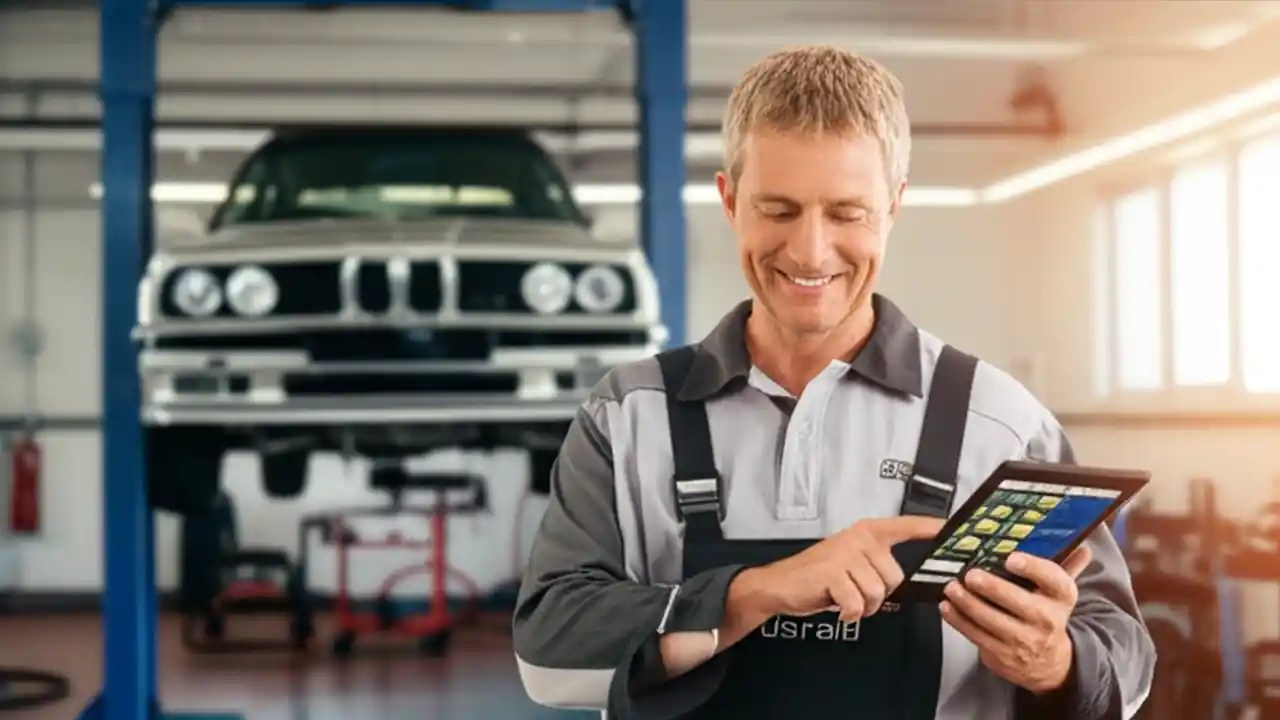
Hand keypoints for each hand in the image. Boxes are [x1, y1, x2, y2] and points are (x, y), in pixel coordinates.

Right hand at [744, 515, 944, 623]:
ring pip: (877, 594)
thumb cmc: (818, 577)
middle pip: (895, 577)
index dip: (930, 528)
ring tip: (843, 597)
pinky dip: (849, 614)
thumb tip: (903, 574)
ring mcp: (845, 554)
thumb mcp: (852, 562)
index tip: (952, 527)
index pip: (905, 527)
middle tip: (854, 591)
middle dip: (878, 594)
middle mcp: (858, 539)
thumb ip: (877, 562)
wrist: (779, 585)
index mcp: (866, 532)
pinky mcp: (833, 573)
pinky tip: (836, 606)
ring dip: (862, 606)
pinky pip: (858, 605)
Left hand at [939, 545, 1092, 693]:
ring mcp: (1023, 641)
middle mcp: (1046, 620)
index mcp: (1061, 598)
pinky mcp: (1001, 655)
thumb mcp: (1059, 592)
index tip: (1011, 558)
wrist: (1048, 664)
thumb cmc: (1047, 615)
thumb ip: (1066, 565)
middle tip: (971, 574)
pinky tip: (947, 607)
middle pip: (1018, 602)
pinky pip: (976, 636)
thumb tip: (1081, 544)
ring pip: (991, 621)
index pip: (1054, 580)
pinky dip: (959, 621)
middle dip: (992, 588)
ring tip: (952, 587)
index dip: (1033, 568)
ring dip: (968, 603)